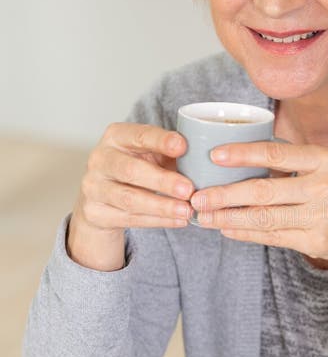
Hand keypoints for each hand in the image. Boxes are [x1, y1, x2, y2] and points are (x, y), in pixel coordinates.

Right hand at [72, 122, 194, 230]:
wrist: (103, 194)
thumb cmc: (137, 166)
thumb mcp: (152, 153)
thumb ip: (171, 152)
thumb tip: (203, 159)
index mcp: (116, 136)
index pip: (138, 135)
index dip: (160, 141)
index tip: (183, 146)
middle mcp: (101, 159)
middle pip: (131, 170)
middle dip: (162, 181)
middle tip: (189, 189)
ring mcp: (94, 187)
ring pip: (130, 199)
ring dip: (162, 206)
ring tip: (187, 210)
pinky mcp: (96, 212)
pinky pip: (130, 218)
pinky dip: (158, 221)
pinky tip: (178, 220)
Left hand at [191, 140, 327, 271]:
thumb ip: (295, 158)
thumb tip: (243, 148)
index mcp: (326, 159)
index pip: (276, 152)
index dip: (242, 154)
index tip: (213, 156)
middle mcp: (325, 186)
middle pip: (263, 190)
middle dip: (224, 194)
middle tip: (196, 196)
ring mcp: (321, 216)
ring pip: (263, 217)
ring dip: (228, 218)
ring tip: (203, 216)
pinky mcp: (315, 241)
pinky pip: (271, 237)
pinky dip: (245, 233)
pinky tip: (226, 229)